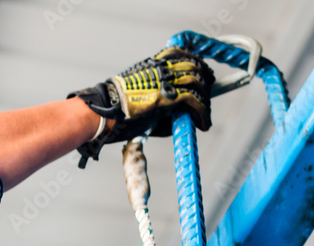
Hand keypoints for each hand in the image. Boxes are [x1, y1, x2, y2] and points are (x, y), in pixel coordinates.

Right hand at [69, 47, 213, 165]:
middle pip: (193, 66)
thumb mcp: (137, 95)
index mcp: (152, 65)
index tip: (202, 72)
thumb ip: (156, 98)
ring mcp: (164, 81)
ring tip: (206, 112)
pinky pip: (194, 101)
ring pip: (196, 82)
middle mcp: (160, 69)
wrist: (103, 111)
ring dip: (205, 98)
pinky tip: (203, 123)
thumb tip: (173, 112)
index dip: (195, 62)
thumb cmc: (114, 109)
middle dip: (205, 79)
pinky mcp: (168, 97)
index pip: (180, 54)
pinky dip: (202, 112)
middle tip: (210, 91)